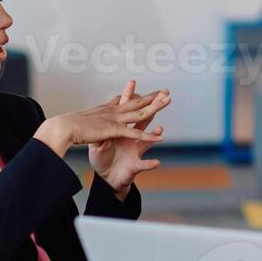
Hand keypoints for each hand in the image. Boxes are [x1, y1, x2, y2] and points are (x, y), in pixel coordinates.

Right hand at [35, 86, 168, 160]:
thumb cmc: (69, 126)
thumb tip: (90, 116)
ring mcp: (115, 119)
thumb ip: (91, 118)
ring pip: (140, 112)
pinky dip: (148, 136)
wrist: (63, 127)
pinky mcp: (114, 130)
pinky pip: (135, 133)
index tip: (146, 91)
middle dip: (153, 96)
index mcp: (107, 109)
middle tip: (166, 90)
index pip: (126, 100)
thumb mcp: (84, 120)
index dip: (137, 95)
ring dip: (156, 106)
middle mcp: (113, 111)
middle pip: (137, 101)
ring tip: (169, 101)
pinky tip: (159, 137)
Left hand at [87, 80, 167, 194]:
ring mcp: (135, 151)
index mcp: (121, 131)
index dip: (129, 98)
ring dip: (155, 135)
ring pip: (147, 141)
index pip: (125, 111)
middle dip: (154, 109)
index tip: (132, 83)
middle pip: (143, 120)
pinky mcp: (135, 166)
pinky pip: (143, 165)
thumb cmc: (104, 159)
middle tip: (164, 96)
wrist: (108, 177)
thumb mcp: (97, 146)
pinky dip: (150, 164)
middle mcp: (132, 138)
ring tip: (161, 129)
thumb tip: (99, 126)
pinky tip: (157, 162)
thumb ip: (99, 136)